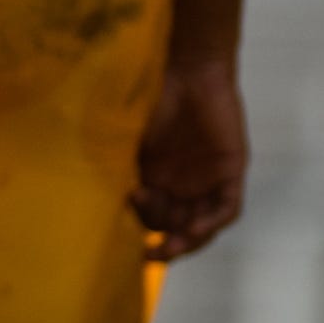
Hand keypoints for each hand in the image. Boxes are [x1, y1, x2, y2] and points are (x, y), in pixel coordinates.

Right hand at [133, 57, 249, 258]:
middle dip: (165, 244)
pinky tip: (196, 228)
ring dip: (189, 240)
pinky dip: (212, 221)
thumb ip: (118, 168)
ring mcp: (208, 180)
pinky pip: (227, 207)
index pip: (151, 217)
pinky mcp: (231, 171)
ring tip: (172, 248)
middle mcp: (183, 184)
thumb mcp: (128, 138)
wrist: (188, 69)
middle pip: (177, 228)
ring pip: (202, 225)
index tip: (122, 238)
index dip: (139, 229)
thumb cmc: (152, 97)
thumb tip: (91, 201)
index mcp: (156, 178)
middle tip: (150, 254)